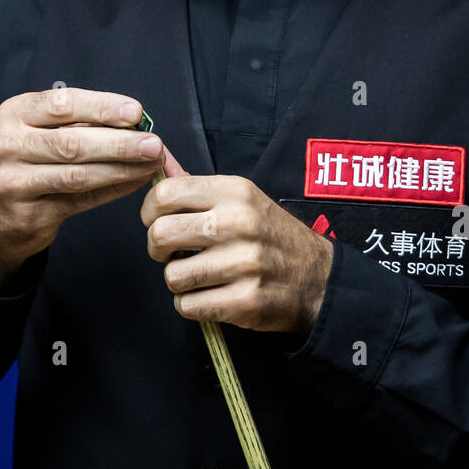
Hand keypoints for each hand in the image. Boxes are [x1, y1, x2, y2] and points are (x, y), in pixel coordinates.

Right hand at [0, 86, 165, 290]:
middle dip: (119, 143)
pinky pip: (80, 200)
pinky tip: (135, 182)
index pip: (62, 104)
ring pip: (77, 175)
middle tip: (153, 144)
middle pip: (71, 143)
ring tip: (151, 164)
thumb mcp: (40, 130)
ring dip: (121, 169)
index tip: (136, 111)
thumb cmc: (29, 160)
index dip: (102, 107)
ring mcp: (14, 183)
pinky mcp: (28, 215)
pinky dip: (113, 190)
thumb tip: (136, 121)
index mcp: (14, 114)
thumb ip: (80, 123)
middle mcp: (8, 146)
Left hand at [141, 172, 333, 332]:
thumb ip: (198, 186)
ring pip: (172, 276)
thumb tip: (161, 162)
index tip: (157, 221)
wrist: (318, 278)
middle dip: (157, 249)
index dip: (150, 211)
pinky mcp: (245, 301)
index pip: (167, 193)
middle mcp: (239, 224)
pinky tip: (209, 295)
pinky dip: (191, 305)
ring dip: (178, 281)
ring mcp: (243, 264)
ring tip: (198, 276)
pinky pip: (188, 306)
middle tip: (171, 254)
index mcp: (235, 193)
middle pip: (161, 235)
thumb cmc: (272, 236)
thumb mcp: (243, 199)